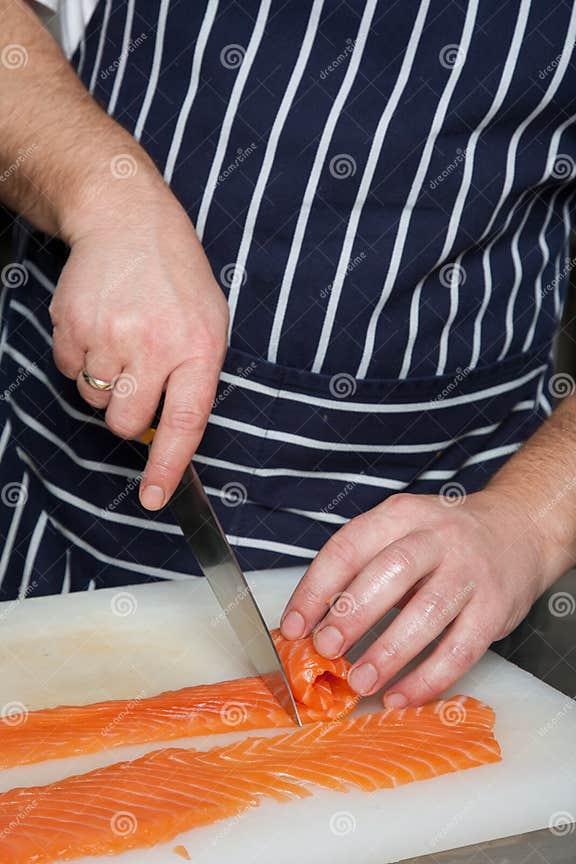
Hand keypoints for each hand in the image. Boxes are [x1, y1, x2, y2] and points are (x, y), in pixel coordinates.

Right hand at [49, 175, 228, 509]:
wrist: (128, 222)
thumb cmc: (175, 280)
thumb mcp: (208, 324)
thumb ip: (192, 381)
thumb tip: (164, 434)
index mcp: (199, 348)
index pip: (185, 422)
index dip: (167, 466)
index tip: (152, 497)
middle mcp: (154, 345)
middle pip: (126, 423)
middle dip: (128, 413)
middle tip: (137, 376)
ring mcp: (109, 335)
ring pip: (94, 400)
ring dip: (105, 380)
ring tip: (122, 335)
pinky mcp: (72, 325)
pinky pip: (69, 373)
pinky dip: (81, 359)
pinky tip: (99, 326)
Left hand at [280, 489, 547, 705]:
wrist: (517, 531)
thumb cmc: (440, 542)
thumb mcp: (400, 533)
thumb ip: (361, 568)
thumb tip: (309, 621)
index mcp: (401, 514)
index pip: (350, 547)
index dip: (317, 588)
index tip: (293, 625)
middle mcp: (437, 537)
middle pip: (390, 572)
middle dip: (352, 613)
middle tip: (326, 649)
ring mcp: (469, 572)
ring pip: (427, 612)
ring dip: (389, 651)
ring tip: (360, 681)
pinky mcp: (495, 608)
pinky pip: (460, 649)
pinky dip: (428, 678)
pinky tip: (400, 695)